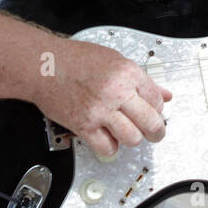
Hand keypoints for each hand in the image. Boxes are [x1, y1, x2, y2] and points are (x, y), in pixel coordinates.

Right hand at [33, 36, 170, 157]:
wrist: (43, 66)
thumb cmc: (74, 59)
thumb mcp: (114, 60)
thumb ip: (141, 79)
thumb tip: (164, 93)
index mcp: (127, 73)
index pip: (156, 99)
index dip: (158, 109)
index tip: (154, 112)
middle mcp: (116, 92)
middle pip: (151, 122)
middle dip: (156, 131)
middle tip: (154, 133)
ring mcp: (100, 110)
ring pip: (132, 138)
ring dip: (133, 138)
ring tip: (128, 133)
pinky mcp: (84, 125)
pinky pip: (107, 147)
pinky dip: (110, 147)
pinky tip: (108, 137)